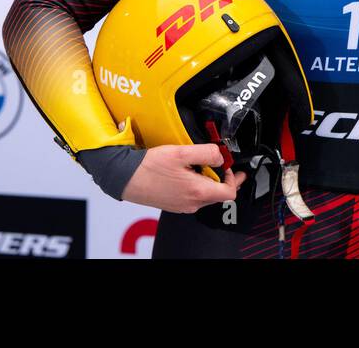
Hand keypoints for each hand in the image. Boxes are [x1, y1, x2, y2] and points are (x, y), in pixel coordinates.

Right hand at [120, 143, 247, 213]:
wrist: (126, 178)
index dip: (233, 178)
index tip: (228, 165)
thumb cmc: (150, 167)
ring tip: (200, 164)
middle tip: (220, 163)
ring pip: (205, 195)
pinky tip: (187, 171)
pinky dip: (196, 184)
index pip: (229, 192)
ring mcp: (182, 206)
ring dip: (208, 180)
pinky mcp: (174, 204)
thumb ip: (206, 153)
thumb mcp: (181, 152)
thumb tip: (220, 157)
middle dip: (221, 177)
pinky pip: (193, 196)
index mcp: (198, 192)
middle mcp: (192, 203)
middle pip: (218, 194)